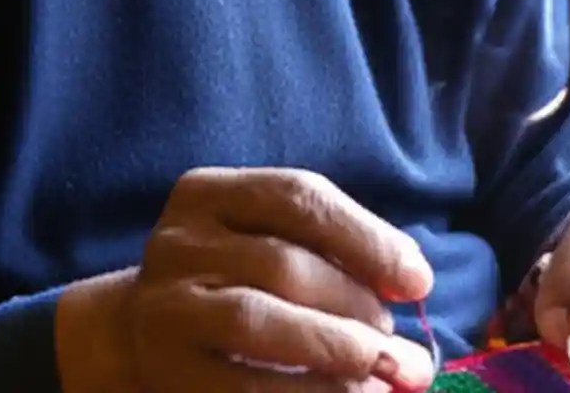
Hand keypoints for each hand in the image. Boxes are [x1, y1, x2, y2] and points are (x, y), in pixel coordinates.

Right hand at [56, 167, 436, 392]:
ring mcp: (163, 308)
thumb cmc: (238, 284)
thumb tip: (414, 280)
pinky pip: (245, 387)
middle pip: (281, 262)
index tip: (418, 280)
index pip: (296, 196)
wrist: (151, 338)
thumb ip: (337, 254)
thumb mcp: (273, 244)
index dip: (367, 237)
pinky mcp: (166, 372)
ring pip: (259, 321)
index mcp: (208, 194)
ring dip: (337, 349)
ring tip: (385, 371)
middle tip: (397, 342)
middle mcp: (177, 244)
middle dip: (355, 304)